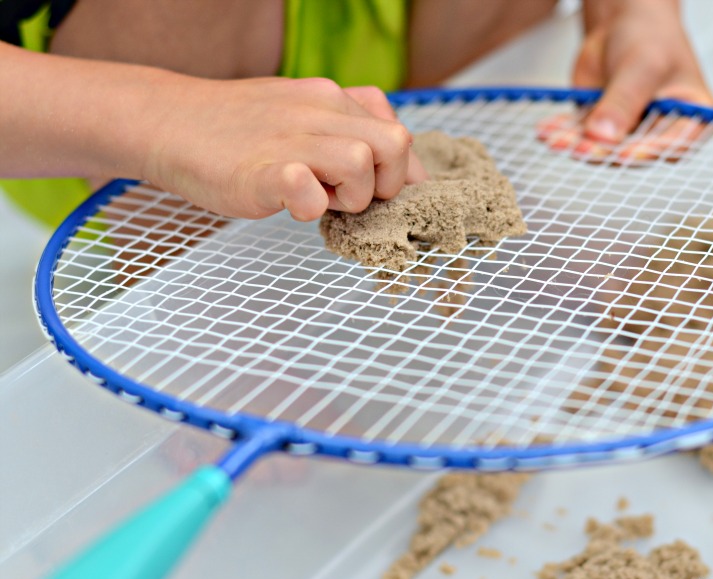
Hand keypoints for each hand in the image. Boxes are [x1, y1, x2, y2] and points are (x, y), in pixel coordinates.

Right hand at [143, 76, 428, 220]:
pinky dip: (309, 207)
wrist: (168, 122)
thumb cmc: (239, 130)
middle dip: (388, 184)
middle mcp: (318, 112)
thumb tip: (407, 172)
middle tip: (352, 199)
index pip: (398, 132)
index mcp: (331, 100)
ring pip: (360, 161)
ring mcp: (289, 139)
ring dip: (353, 198)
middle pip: (395, 142)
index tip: (377, 194)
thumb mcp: (304, 115)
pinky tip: (292, 206)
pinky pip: (305, 187)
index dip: (399, 174)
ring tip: (321, 202)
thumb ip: (351, 132)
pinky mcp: (260, 170)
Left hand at [573, 0, 712, 159]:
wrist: (622, 23)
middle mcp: (659, 131)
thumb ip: (623, 102)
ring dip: (577, 144)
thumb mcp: (642, 65)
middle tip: (583, 148)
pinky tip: (547, 132)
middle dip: (604, 151)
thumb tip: (602, 136)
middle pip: (633, 150)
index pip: (675, 144)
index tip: (626, 155)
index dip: (651, 152)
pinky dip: (562, 133)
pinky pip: (580, 134)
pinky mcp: (599, 126)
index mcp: (691, 117)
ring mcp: (627, 131)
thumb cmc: (650, 37)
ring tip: (557, 139)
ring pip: (602, 146)